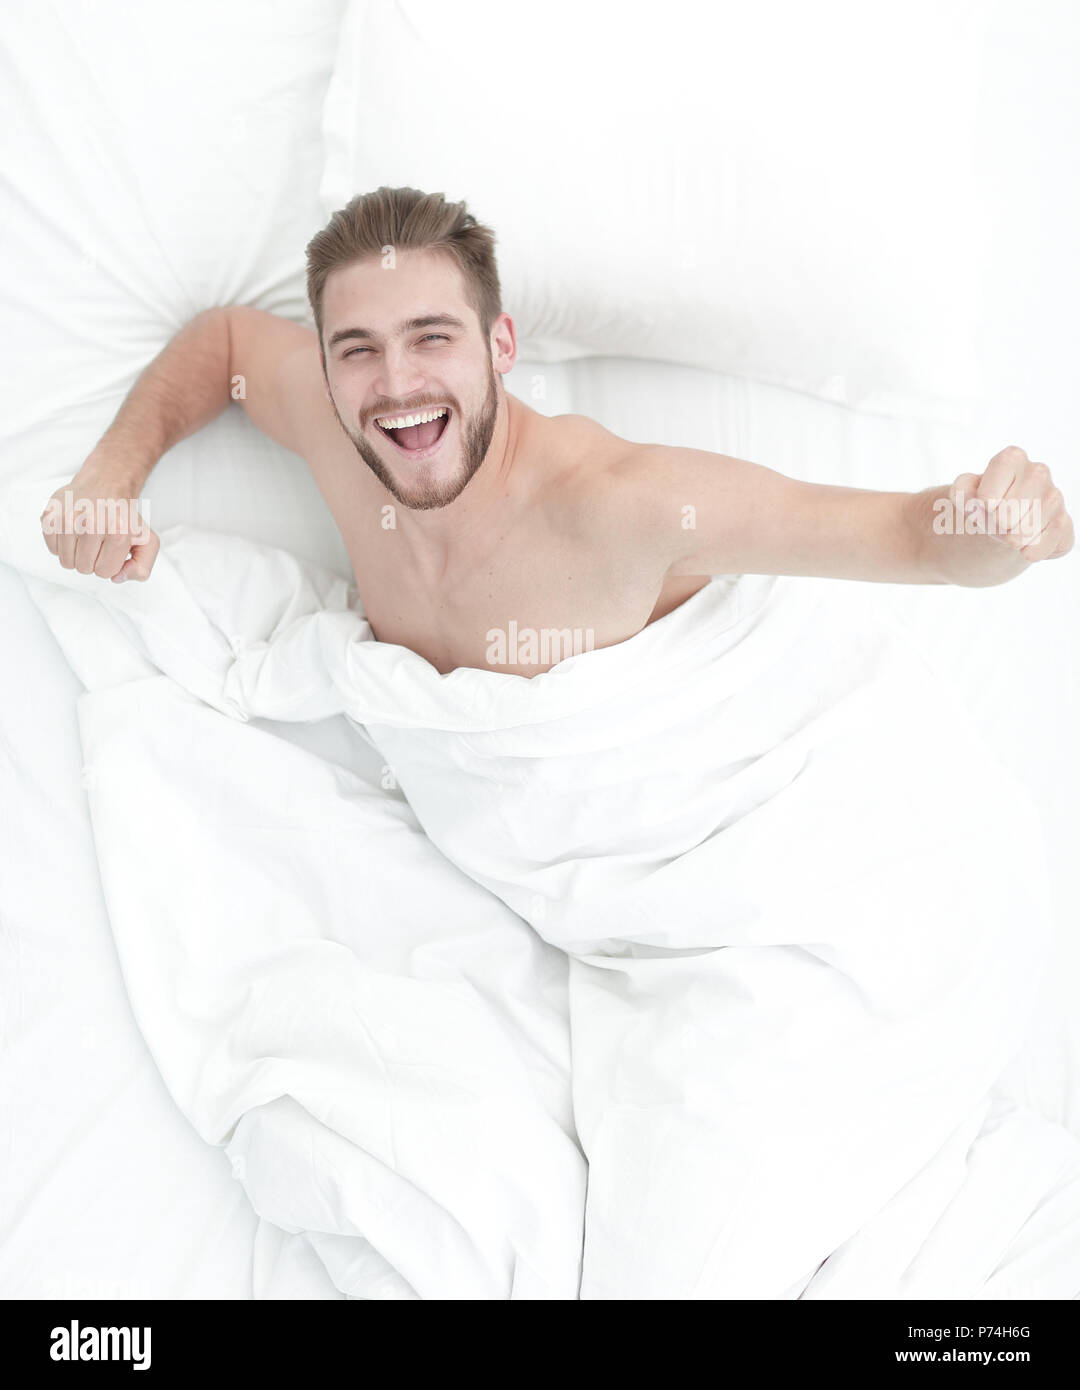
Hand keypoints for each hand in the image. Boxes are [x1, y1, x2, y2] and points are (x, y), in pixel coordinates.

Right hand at [40, 457, 159, 581]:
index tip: (112, 549)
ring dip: (77, 553)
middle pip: (83, 568)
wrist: (106, 483)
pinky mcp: (50, 515)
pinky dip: (63, 545)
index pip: (104, 572)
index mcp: (117, 531)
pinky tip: (73, 530)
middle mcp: (91, 523)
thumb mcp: (147, 542)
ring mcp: (68, 518)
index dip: (109, 564)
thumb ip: (141, 568)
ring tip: (86, 536)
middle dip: (92, 560)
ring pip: (66, 561)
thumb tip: (117, 578)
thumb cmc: (124, 515)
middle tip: (99, 541)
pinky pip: (52, 549)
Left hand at [951, 446, 1073, 565]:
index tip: (982, 506)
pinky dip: (1029, 552)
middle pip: (1006, 515)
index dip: (980, 509)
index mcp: (1012, 458)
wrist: (998, 525)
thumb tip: (980, 500)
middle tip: (994, 522)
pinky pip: (1045, 545)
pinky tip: (1024, 547)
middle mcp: (1038, 472)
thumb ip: (961, 492)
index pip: (987, 497)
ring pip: (1025, 531)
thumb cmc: (981, 504)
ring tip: (1008, 532)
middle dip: (994, 526)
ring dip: (1010, 540)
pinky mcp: (1064, 523)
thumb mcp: (963, 494)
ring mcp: (1054, 497)